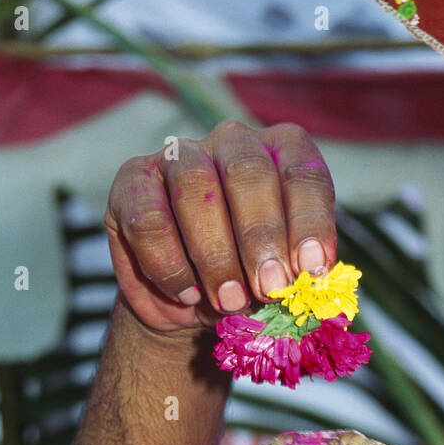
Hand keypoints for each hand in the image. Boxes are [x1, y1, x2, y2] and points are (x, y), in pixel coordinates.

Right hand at [104, 120, 337, 334]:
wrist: (190, 302)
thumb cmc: (247, 280)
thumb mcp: (278, 278)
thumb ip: (295, 273)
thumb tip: (307, 283)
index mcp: (282, 153)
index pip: (303, 174)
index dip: (309, 222)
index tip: (310, 269)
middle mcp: (232, 143)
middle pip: (248, 172)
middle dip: (261, 238)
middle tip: (269, 289)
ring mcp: (179, 157)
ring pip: (195, 190)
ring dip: (215, 255)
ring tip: (229, 302)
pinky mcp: (133, 183)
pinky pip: (148, 219)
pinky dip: (169, 264)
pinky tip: (188, 294)